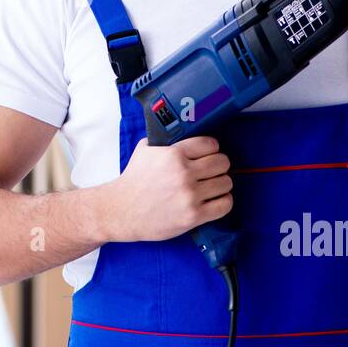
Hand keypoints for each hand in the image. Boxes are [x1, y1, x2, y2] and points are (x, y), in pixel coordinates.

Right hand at [95, 136, 232, 242]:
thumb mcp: (145, 150)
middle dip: (218, 165)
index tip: (208, 154)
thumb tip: (184, 131)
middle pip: (222, 162)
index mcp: (173, 154)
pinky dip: (223, 201)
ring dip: (221, 184)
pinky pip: (224, 205)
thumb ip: (166, 140)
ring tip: (212, 186)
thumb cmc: (133, 181)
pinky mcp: (193, 216)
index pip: (211, 144)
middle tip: (211, 170)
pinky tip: (213, 200)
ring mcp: (189, 195)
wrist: (121, 211)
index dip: (211, 148)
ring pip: (226, 183)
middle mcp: (183, 173)